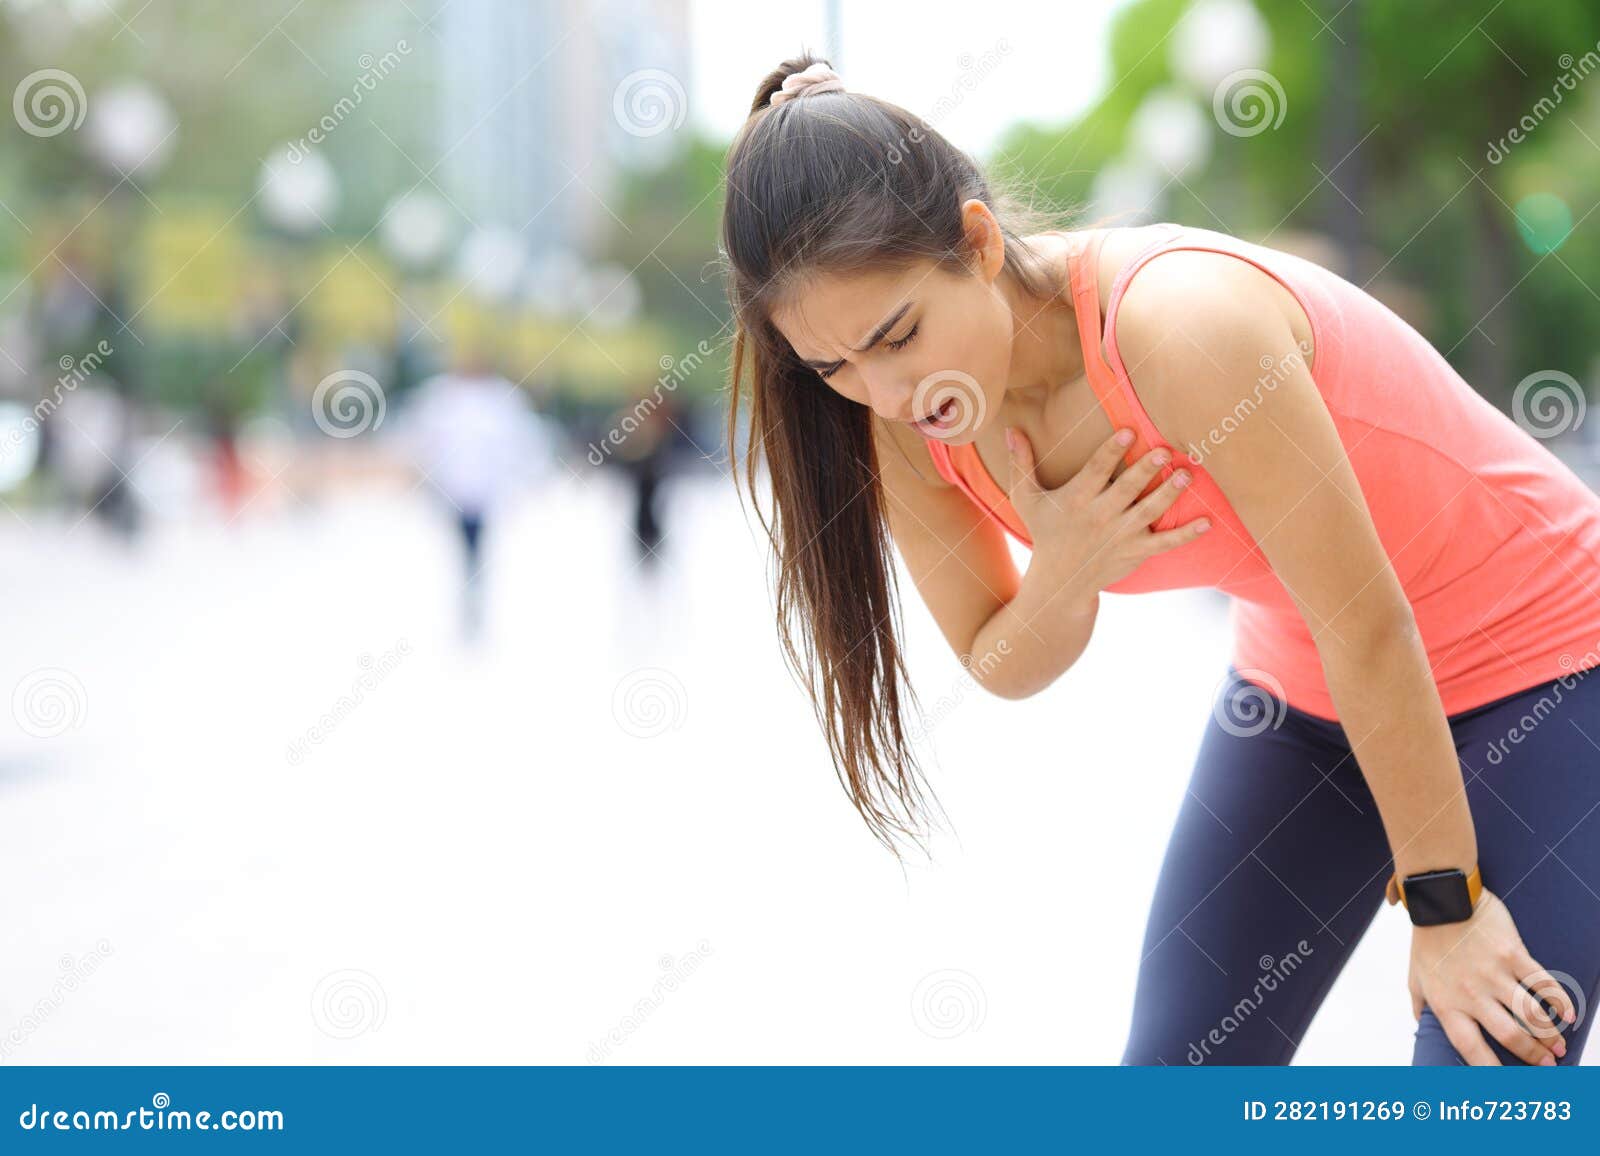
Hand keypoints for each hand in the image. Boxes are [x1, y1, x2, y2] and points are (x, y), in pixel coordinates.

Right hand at [1005, 425, 1209, 591]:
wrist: (1060, 582)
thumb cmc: (1045, 533)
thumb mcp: (1026, 499)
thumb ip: (1021, 463)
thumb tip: (1011, 429)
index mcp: (1075, 500)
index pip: (1096, 471)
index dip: (1111, 451)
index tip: (1128, 431)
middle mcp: (1099, 517)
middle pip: (1126, 490)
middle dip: (1145, 471)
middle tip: (1165, 451)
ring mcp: (1120, 536)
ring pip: (1149, 512)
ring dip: (1169, 494)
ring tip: (1187, 474)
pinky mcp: (1135, 552)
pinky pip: (1165, 543)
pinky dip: (1186, 534)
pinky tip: (1207, 522)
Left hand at [1407, 886, 1577, 1064]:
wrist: (1440, 899)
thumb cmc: (1427, 940)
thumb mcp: (1414, 976)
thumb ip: (1420, 1004)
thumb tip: (1420, 1024)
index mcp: (1447, 1004)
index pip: (1470, 1049)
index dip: (1490, 1071)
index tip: (1506, 1086)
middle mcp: (1471, 994)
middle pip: (1510, 1037)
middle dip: (1533, 1056)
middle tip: (1548, 1066)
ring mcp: (1494, 974)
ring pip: (1531, 1015)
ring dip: (1549, 1035)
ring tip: (1558, 1047)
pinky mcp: (1512, 954)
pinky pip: (1542, 984)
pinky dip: (1560, 1002)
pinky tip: (1568, 1015)